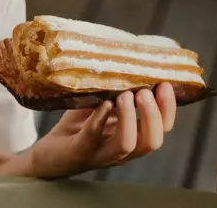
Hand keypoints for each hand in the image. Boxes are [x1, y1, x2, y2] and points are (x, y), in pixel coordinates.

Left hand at [30, 83, 176, 177]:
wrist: (49, 154)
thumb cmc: (78, 127)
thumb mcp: (100, 106)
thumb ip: (115, 93)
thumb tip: (129, 62)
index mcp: (133, 138)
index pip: (162, 129)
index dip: (168, 109)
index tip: (165, 84)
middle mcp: (122, 151)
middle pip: (152, 141)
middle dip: (153, 115)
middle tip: (145, 91)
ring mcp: (101, 154)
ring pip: (127, 145)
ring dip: (130, 119)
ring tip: (126, 96)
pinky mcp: (79, 151)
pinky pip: (92, 137)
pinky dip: (100, 119)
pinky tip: (104, 103)